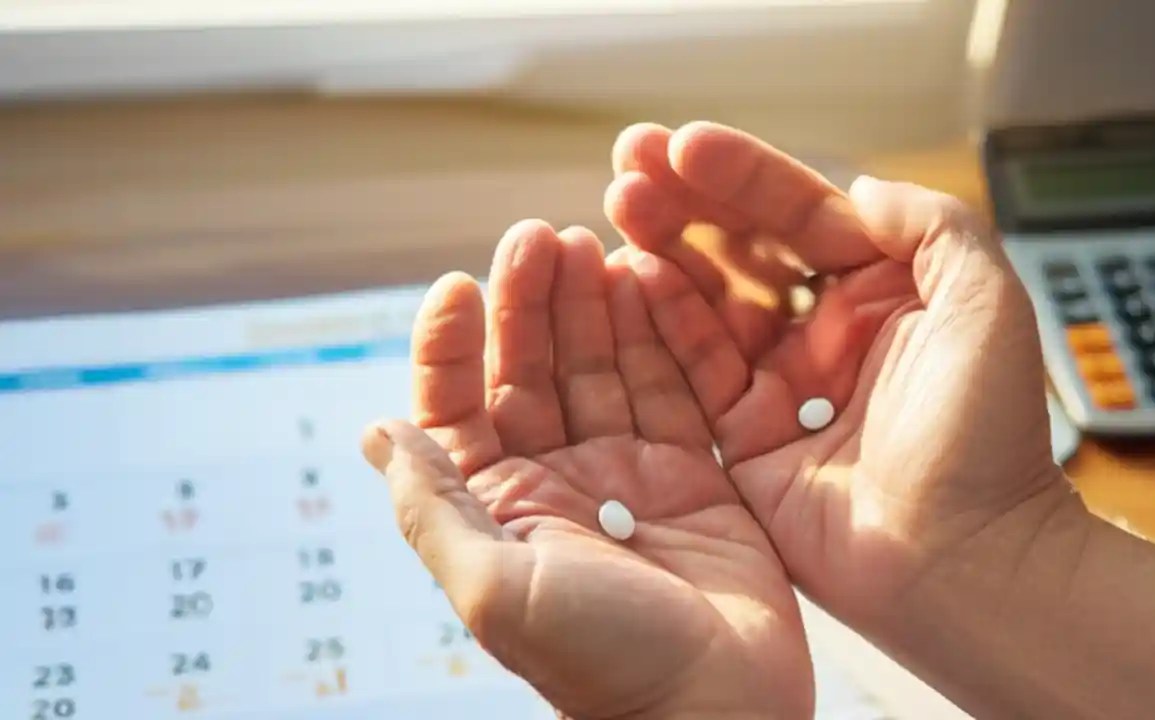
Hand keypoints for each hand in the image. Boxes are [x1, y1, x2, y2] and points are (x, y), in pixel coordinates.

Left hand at [360, 221, 813, 718]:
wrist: (715, 711)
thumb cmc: (600, 665)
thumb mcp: (493, 589)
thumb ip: (435, 507)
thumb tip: (378, 433)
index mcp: (499, 508)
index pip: (458, 405)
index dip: (452, 344)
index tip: (457, 287)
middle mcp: (556, 481)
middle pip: (532, 370)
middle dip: (530, 302)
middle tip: (539, 237)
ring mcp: (626, 472)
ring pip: (601, 366)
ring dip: (592, 306)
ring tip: (591, 243)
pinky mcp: (692, 472)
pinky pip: (672, 388)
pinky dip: (662, 336)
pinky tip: (649, 283)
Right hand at [604, 122, 1075, 630]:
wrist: (966, 561)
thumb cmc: (988, 441)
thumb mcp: (985, 304)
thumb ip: (930, 225)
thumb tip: (857, 188)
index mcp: (884, 292)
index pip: (802, 216)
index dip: (744, 176)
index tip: (685, 145)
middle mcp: (827, 331)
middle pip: (744, 249)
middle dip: (686, 201)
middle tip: (629, 163)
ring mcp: (782, 384)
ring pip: (709, 300)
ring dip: (663, 249)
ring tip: (618, 205)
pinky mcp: (745, 438)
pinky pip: (692, 368)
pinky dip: (661, 321)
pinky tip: (631, 275)